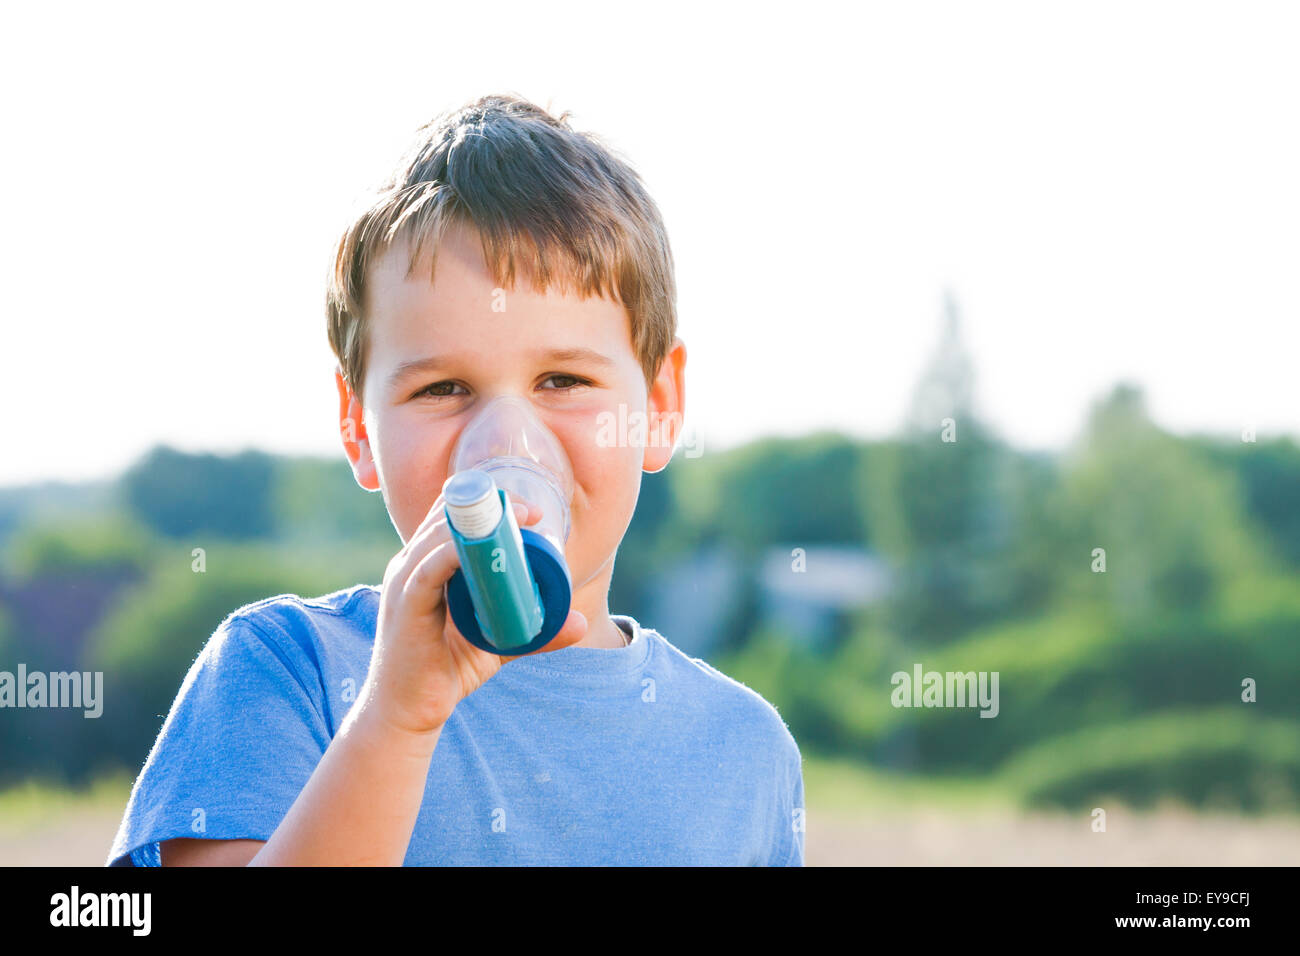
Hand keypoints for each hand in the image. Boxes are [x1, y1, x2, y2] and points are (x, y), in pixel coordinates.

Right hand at [361, 491, 587, 736]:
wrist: (407, 712)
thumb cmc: (447, 670)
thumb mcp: (498, 643)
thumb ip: (534, 632)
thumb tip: (581, 622)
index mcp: (427, 562)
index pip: (453, 514)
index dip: (490, 502)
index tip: (532, 510)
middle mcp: (411, 564)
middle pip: (448, 514)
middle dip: (492, 505)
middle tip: (534, 513)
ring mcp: (404, 582)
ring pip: (439, 534)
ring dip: (481, 523)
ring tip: (521, 522)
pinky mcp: (405, 606)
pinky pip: (428, 569)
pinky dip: (456, 553)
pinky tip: (481, 550)